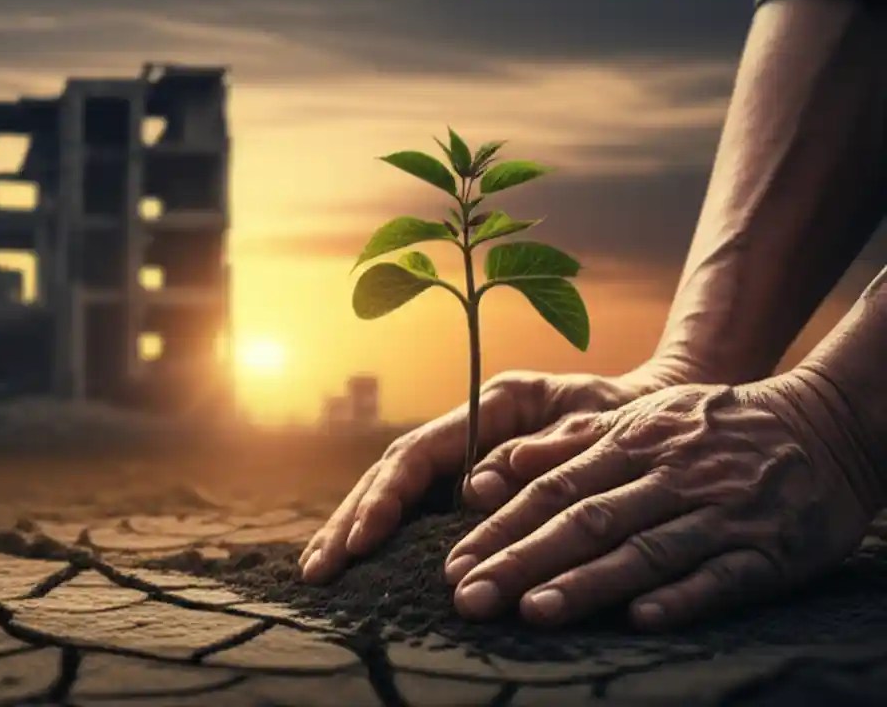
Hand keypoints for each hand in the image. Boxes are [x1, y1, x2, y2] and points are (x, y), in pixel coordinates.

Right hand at [299, 361, 691, 583]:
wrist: (659, 412)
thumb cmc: (631, 415)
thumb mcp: (593, 424)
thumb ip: (539, 451)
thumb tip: (473, 490)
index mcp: (490, 405)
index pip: (418, 453)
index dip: (385, 498)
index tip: (362, 542)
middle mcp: (466, 428)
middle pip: (390, 473)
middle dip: (350, 521)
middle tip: (317, 570)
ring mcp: (463, 454)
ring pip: (394, 490)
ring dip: (353, 530)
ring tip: (318, 571)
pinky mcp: (468, 481)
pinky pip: (416, 508)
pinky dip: (381, 535)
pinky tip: (355, 564)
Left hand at [444, 379, 878, 629]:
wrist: (827, 423)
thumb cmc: (716, 426)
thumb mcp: (643, 417)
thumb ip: (572, 442)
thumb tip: (500, 465)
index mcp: (632, 444)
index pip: (553, 489)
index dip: (501, 527)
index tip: (456, 562)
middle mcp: (669, 476)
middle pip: (585, 522)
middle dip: (522, 561)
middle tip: (470, 598)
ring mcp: (720, 513)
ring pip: (644, 550)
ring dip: (588, 582)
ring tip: (534, 611)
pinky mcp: (770, 550)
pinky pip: (722, 577)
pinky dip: (682, 596)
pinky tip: (641, 620)